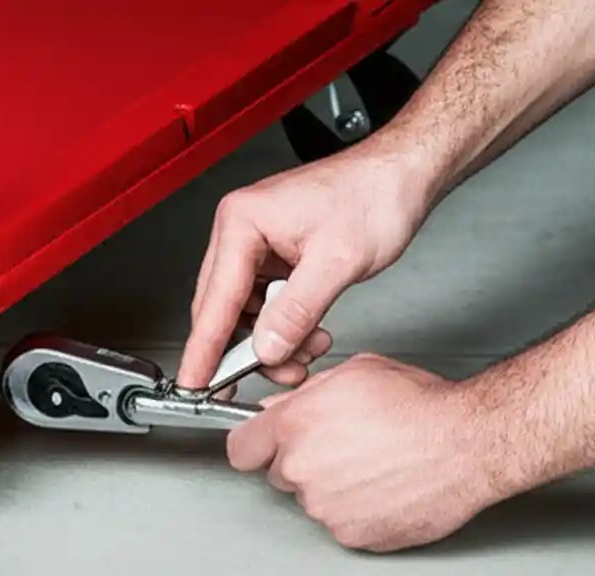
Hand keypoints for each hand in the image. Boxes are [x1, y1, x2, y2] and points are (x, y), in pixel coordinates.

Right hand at [177, 148, 430, 388]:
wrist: (402, 175)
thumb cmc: (374, 194)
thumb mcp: (336, 261)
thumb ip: (296, 311)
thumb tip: (267, 348)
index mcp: (244, 221)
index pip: (216, 299)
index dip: (204, 349)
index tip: (192, 382)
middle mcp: (243, 230)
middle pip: (224, 308)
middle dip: (246, 350)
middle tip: (258, 379)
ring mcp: (259, 243)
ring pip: (247, 312)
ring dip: (272, 341)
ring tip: (304, 354)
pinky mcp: (277, 256)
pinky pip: (267, 304)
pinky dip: (286, 327)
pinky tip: (309, 336)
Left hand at [227, 353, 518, 551]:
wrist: (469, 443)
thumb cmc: (422, 404)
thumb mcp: (355, 372)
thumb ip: (306, 394)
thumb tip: (280, 407)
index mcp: (295, 425)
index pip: (241, 448)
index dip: (256, 445)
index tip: (264, 445)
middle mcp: (302, 469)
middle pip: (279, 475)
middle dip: (302, 462)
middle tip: (344, 447)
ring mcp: (326, 508)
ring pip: (313, 501)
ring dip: (332, 488)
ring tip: (375, 465)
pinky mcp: (352, 536)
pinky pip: (342, 524)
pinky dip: (358, 512)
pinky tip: (386, 488)